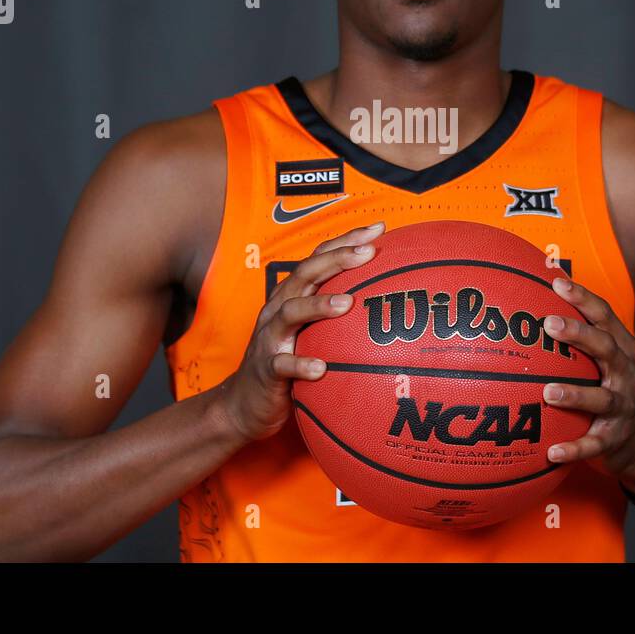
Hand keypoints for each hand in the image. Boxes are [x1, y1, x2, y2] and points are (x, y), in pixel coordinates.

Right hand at [216, 221, 383, 443]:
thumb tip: (390, 306)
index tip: (379, 228)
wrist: (244, 405)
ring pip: (291, 312)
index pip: (319, 258)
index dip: (346, 240)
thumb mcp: (313, 335)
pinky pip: (282, 365)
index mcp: (292, 296)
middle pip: (305, 274)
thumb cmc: (288, 364)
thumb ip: (340, 317)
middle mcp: (279, 309)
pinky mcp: (265, 369)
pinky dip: (300, 364)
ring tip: (348, 303)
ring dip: (319, 305)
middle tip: (368, 252)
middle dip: (337, 259)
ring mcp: (270, 338)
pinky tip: (321, 369)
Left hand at [541, 276, 634, 482]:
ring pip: (601, 399)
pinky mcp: (614, 439)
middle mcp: (626, 374)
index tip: (557, 282)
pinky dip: (574, 449)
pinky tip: (551, 453)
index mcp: (621, 350)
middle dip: (580, 335)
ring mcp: (622, 407)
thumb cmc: (608, 390)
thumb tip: (530, 301)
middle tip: (549, 325)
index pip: (605, 317)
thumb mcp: (601, 361)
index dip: (583, 298)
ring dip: (576, 395)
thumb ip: (576, 338)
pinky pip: (593, 445)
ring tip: (548, 392)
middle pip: (606, 349)